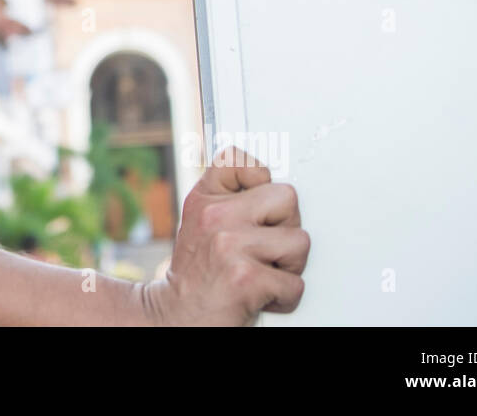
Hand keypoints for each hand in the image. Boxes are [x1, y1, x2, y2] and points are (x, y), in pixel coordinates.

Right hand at [144, 145, 308, 325]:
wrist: (177, 316)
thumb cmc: (196, 275)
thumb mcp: (199, 223)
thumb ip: (227, 199)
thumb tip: (270, 183)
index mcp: (205, 199)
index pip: (240, 160)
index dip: (259, 179)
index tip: (257, 204)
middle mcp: (216, 216)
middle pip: (287, 197)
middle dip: (286, 226)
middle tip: (265, 248)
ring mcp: (231, 245)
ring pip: (299, 242)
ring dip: (289, 266)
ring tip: (263, 273)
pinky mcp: (246, 278)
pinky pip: (295, 283)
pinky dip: (283, 297)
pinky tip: (260, 295)